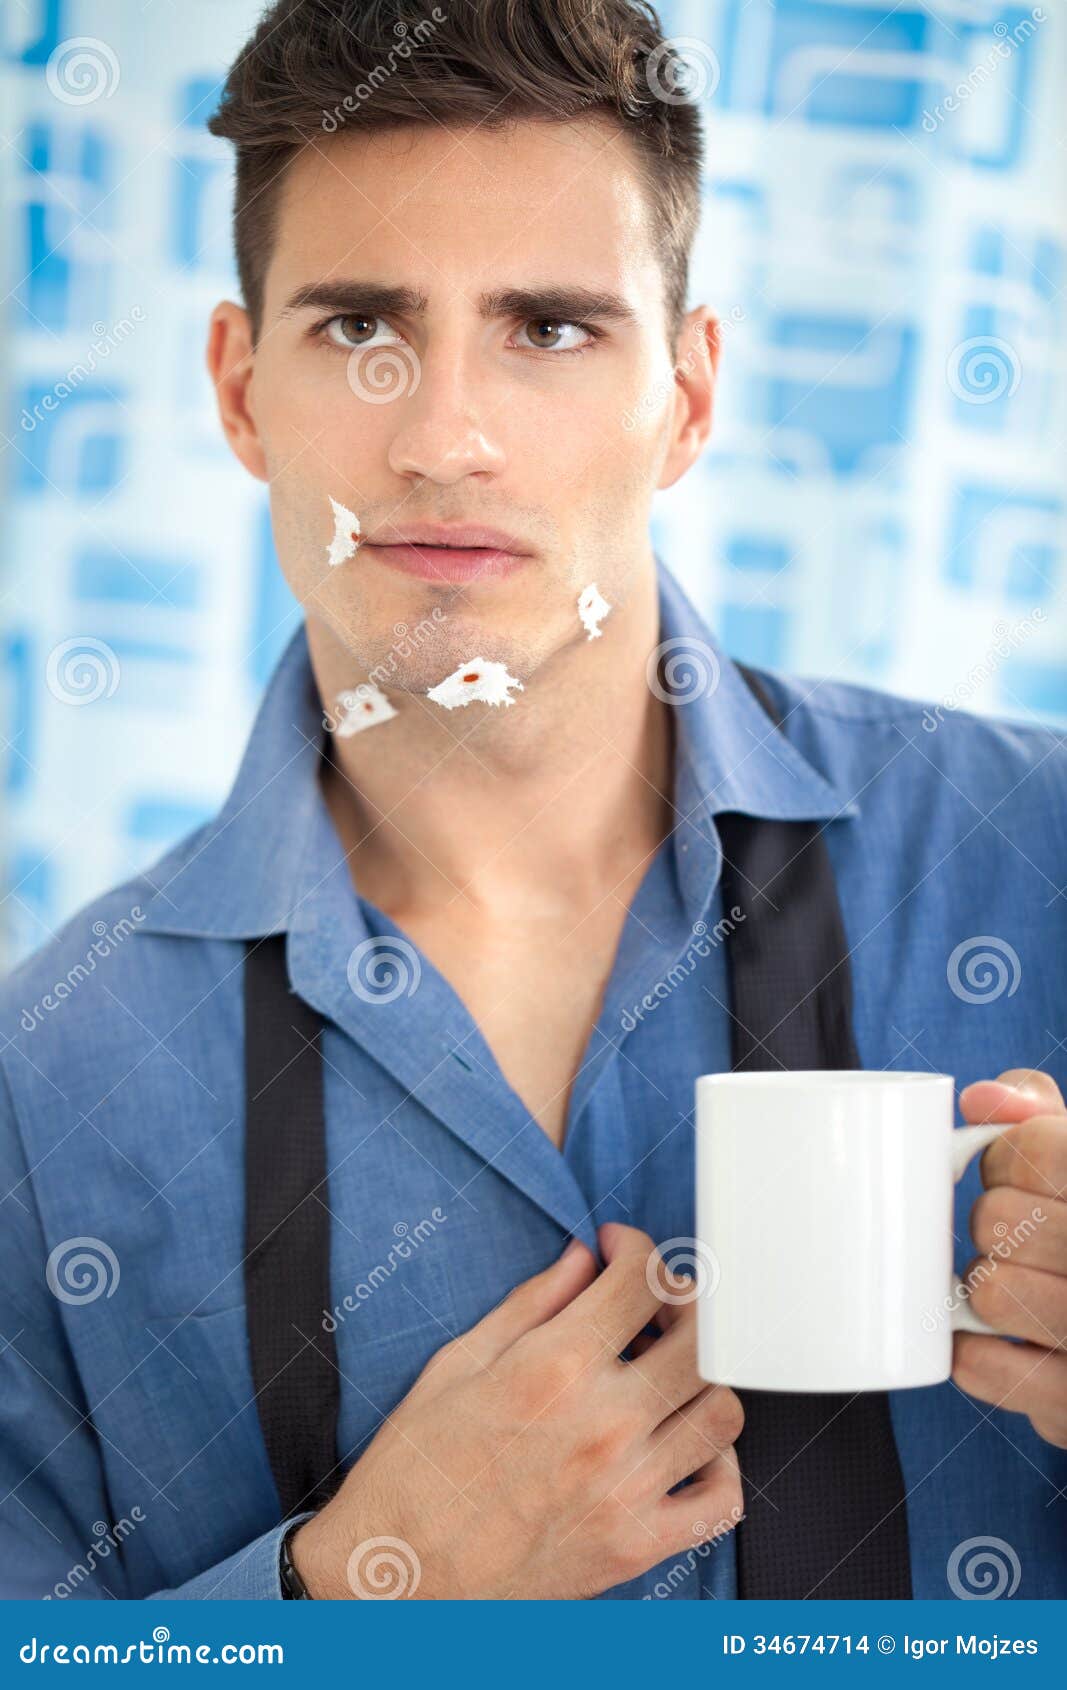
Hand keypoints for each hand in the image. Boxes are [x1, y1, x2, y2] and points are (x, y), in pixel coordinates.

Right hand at [291, 1221, 743, 1597]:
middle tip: (651, 1303)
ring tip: (669, 1372)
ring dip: (703, 1379)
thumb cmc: (415, 1475)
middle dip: (679, 1301)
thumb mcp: (457, 1364)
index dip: (635, 1249)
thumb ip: (531, 1304)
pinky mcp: (637, 1546)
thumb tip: (580, 1263)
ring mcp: (629, 1489)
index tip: (620, 1251)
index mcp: (556, 1368)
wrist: (398, 1579)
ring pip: (722, 1411)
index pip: (640, 1280)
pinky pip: (721, 1502)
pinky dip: (721, 1468)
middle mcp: (605, 1424)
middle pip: (698, 1338)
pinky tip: (687, 1448)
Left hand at [952, 1067, 1066, 1448]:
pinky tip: (1000, 1341)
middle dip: (994, 1226)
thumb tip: (982, 1101)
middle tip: (1016, 1239)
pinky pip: (981, 1366)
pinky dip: (974, 1353)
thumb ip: (1039, 1117)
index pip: (1031, 1148)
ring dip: (988, 1289)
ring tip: (1019, 1290)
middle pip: (998, 1219)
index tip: (1017, 1178)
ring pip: (992, 1293)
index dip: (1006, 1161)